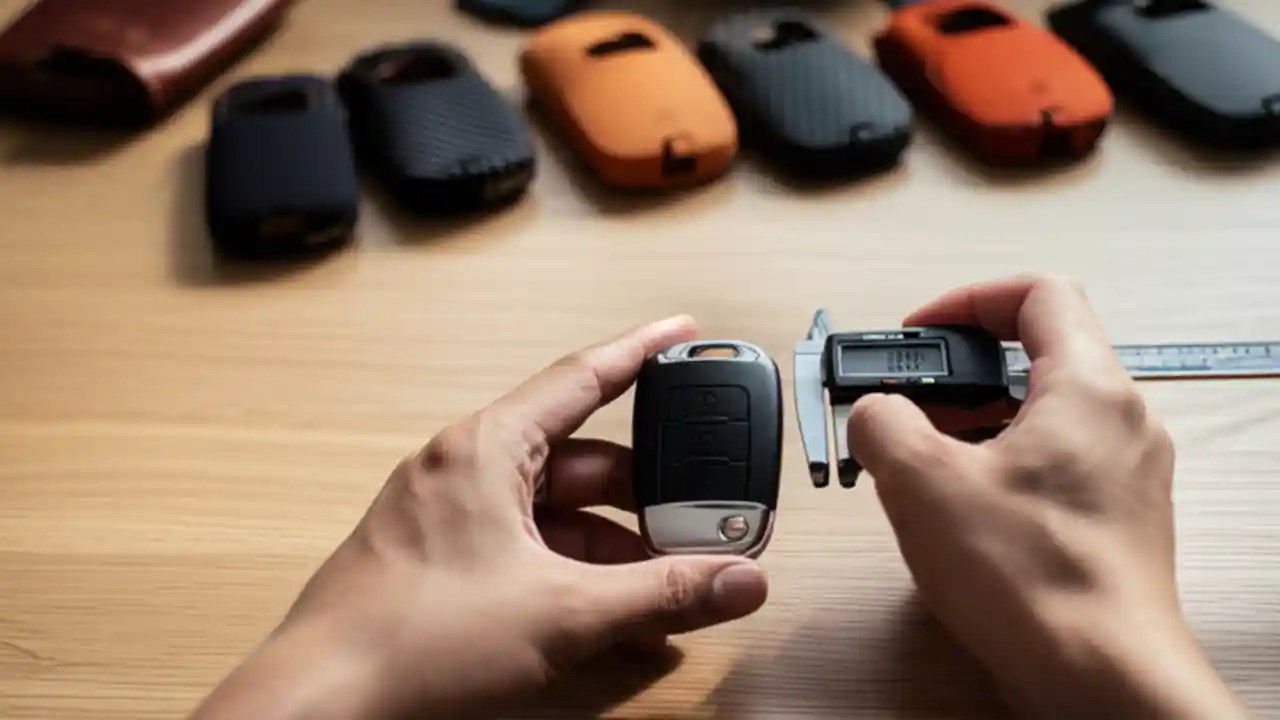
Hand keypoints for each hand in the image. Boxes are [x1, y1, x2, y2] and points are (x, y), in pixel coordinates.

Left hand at [191, 317, 768, 719]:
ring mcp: (450, 518)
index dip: (641, 352)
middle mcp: (466, 472)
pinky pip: (527, 548)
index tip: (682, 332)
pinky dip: (575, 573)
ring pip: (555, 513)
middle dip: (646, 496)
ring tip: (669, 584)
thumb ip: (662, 594)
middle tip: (704, 518)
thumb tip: (739, 580)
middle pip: (581, 462)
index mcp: (487, 449)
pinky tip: (616, 616)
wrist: (321, 704)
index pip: (581, 377)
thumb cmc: (414, 640)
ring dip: (614, 546)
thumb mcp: (563, 612)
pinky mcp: (444, 563)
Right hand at [848, 276, 1245, 718]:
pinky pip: (1056, 464)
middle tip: (909, 401)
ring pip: (1045, 413)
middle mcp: (1121, 420)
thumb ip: (881, 422)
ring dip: (976, 421)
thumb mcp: (922, 483)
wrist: (1099, 679)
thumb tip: (873, 412)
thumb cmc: (1036, 583)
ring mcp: (1126, 473)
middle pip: (1039, 354)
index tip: (921, 333)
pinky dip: (1002, 464)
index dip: (968, 300)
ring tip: (922, 458)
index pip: (1039, 293)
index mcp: (1088, 387)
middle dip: (959, 373)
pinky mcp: (1116, 519)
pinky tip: (959, 506)